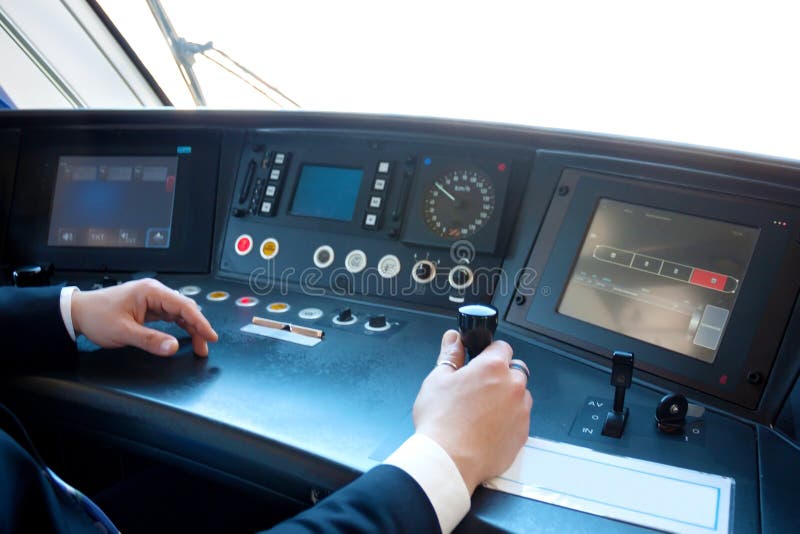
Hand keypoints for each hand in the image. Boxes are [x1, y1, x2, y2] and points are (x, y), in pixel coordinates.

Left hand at [71, 278, 217, 356]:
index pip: (184, 306)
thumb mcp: (123, 332)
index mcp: (150, 291)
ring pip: (180, 313)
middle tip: (205, 347)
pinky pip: (171, 316)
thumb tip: (173, 347)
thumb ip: (150, 340)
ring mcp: (152, 299)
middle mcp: (154, 292)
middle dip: (198, 327)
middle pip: (185, 309)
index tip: (210, 336)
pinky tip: (185, 336)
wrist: (77, 312)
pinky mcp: (149, 307)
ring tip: (199, 345)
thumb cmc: (96, 316)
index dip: (200, 322)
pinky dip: (180, 327)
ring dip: (191, 328)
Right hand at [412, 330, 531, 493]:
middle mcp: (513, 386)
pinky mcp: (523, 434)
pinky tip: (486, 429)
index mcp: (492, 367)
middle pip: (514, 370)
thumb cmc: (441, 422)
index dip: (488, 353)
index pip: (501, 347)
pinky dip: (508, 421)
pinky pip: (519, 420)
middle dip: (500, 375)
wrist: (448, 460)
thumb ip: (450, 355)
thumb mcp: (437, 380)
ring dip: (507, 398)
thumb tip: (453, 339)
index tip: (479, 362)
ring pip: (519, 396)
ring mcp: (521, 411)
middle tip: (477, 389)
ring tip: (481, 412)